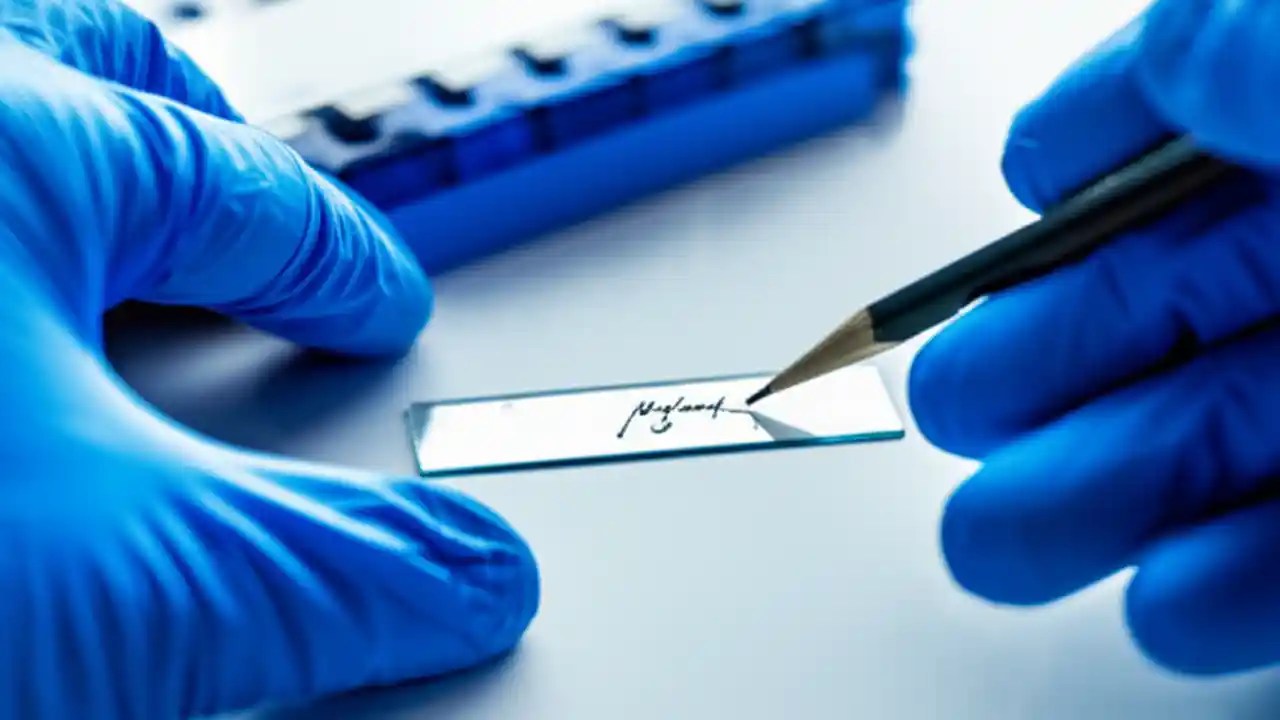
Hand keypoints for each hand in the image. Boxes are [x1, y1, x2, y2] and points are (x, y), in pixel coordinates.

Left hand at [0, 2, 536, 715]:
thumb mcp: (119, 580)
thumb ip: (328, 573)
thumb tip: (470, 577)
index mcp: (14, 143)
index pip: (256, 203)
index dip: (346, 269)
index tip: (383, 310)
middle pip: (105, 79)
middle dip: (205, 148)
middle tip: (260, 214)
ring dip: (76, 177)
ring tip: (119, 258)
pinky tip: (4, 353)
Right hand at [910, 1, 1279, 674]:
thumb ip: (1244, 40)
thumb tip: (1159, 67)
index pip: (1187, 123)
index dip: (1088, 166)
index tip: (1026, 199)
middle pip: (1183, 303)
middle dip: (1044, 364)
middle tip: (952, 410)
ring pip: (1235, 437)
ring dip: (1105, 495)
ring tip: (1005, 540)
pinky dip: (1239, 589)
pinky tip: (1174, 606)